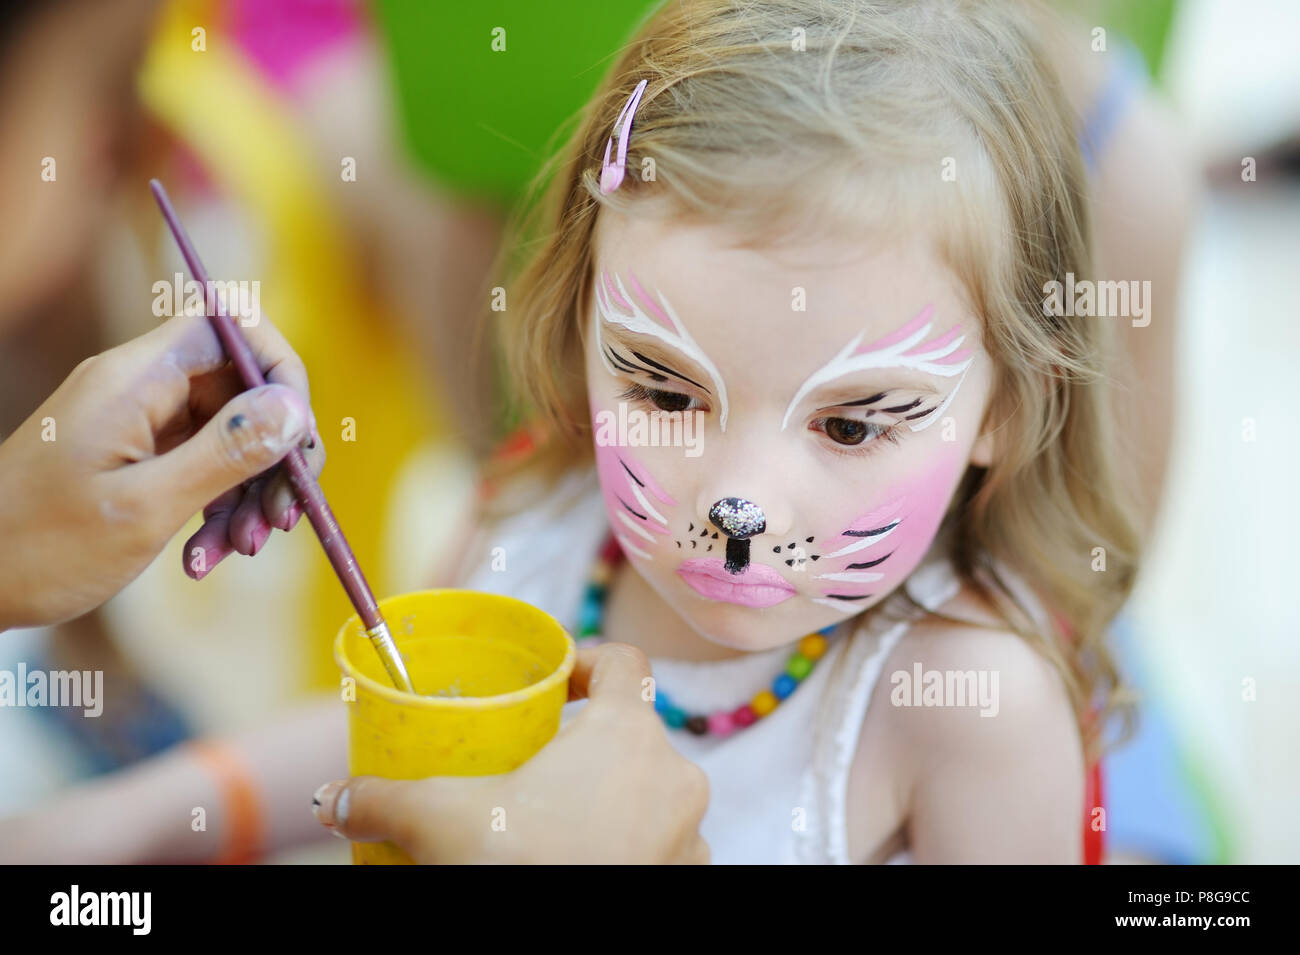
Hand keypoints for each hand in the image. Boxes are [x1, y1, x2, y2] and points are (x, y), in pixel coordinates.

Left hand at [0, 313, 324, 630]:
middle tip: (283, 518)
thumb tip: (294, 408)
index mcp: (136, 379)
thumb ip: (225, 453)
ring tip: (238, 549)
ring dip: (249, 493)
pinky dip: (218, 509)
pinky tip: (205, 556)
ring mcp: (139, 420)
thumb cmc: (40, 547)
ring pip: (230, 434)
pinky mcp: (137, 455)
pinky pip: (203, 466)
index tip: (297, 438)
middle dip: (274, 453)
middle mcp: (140, 387)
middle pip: (242, 388)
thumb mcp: (145, 508)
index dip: (280, 371)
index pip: (232, 326)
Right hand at [312, 644, 710, 863]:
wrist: (563, 945)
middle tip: (536, 765)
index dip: (588, 663)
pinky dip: (626, 847)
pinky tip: (579, 860)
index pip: (625, 663)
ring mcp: (689, 833)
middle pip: (634, 732)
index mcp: (628, 731)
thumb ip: (386, 799)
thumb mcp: (441, 821)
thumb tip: (334, 799)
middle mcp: (675, 773)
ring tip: (554, 822)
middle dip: (586, 747)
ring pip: (651, 794)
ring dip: (611, 799)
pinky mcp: (683, 877)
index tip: (554, 684)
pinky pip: (661, 846)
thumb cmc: (522, 864)